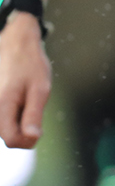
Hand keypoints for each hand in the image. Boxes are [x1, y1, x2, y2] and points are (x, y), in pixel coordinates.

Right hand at [0, 13, 51, 149]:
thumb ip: (34, 114)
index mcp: (3, 106)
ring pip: (3, 128)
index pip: (12, 140)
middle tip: (33, 107)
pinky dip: (12, 115)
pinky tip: (17, 100)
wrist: (15, 45)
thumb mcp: (40, 89)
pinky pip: (3, 118)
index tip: (38, 128)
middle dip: (23, 130)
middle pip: (7, 137)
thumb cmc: (30, 66)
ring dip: (17, 122)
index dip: (28, 140)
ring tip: (25, 100)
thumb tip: (31, 138)